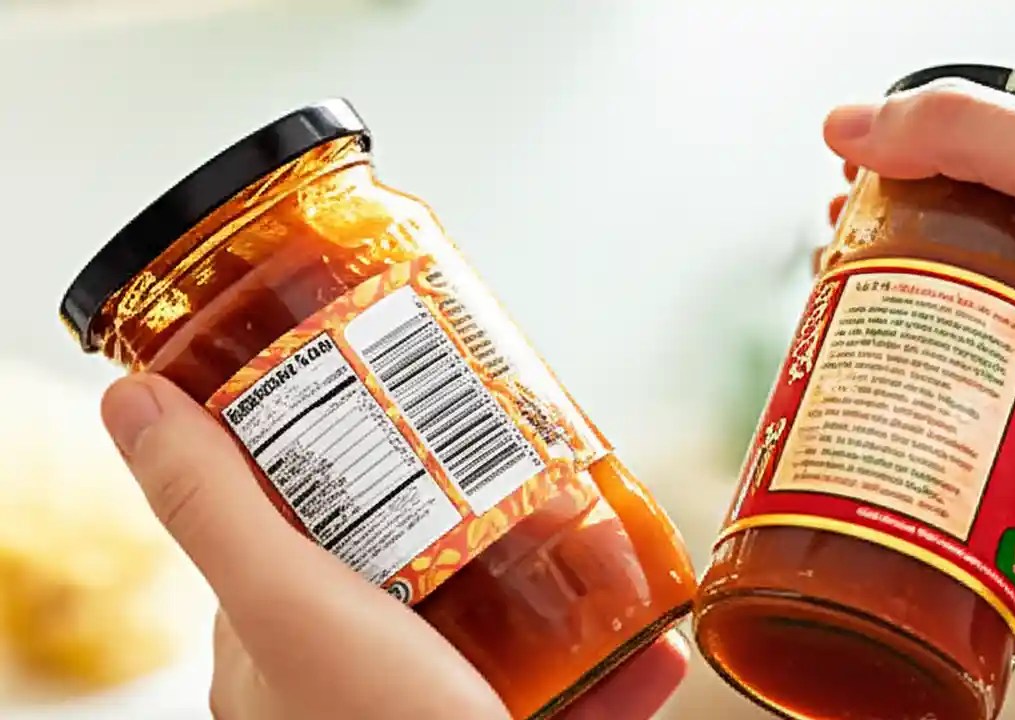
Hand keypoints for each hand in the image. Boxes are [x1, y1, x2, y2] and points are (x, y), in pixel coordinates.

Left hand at [101, 374, 685, 718]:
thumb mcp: (289, 607)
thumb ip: (217, 508)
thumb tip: (129, 396)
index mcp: (281, 647)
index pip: (293, 520)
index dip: (330, 449)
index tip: (379, 387)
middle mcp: (354, 678)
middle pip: (411, 556)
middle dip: (467, 496)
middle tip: (509, 434)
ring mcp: (437, 708)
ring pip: (499, 614)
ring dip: (553, 563)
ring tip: (586, 506)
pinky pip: (573, 682)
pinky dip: (617, 653)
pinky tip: (654, 624)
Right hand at [822, 78, 1014, 588]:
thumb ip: (972, 135)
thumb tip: (849, 123)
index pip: (1011, 107)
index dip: (924, 129)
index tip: (856, 163)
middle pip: (991, 195)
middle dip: (911, 213)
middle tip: (845, 235)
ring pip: (1000, 274)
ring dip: (933, 285)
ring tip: (868, 295)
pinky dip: (970, 350)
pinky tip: (928, 358)